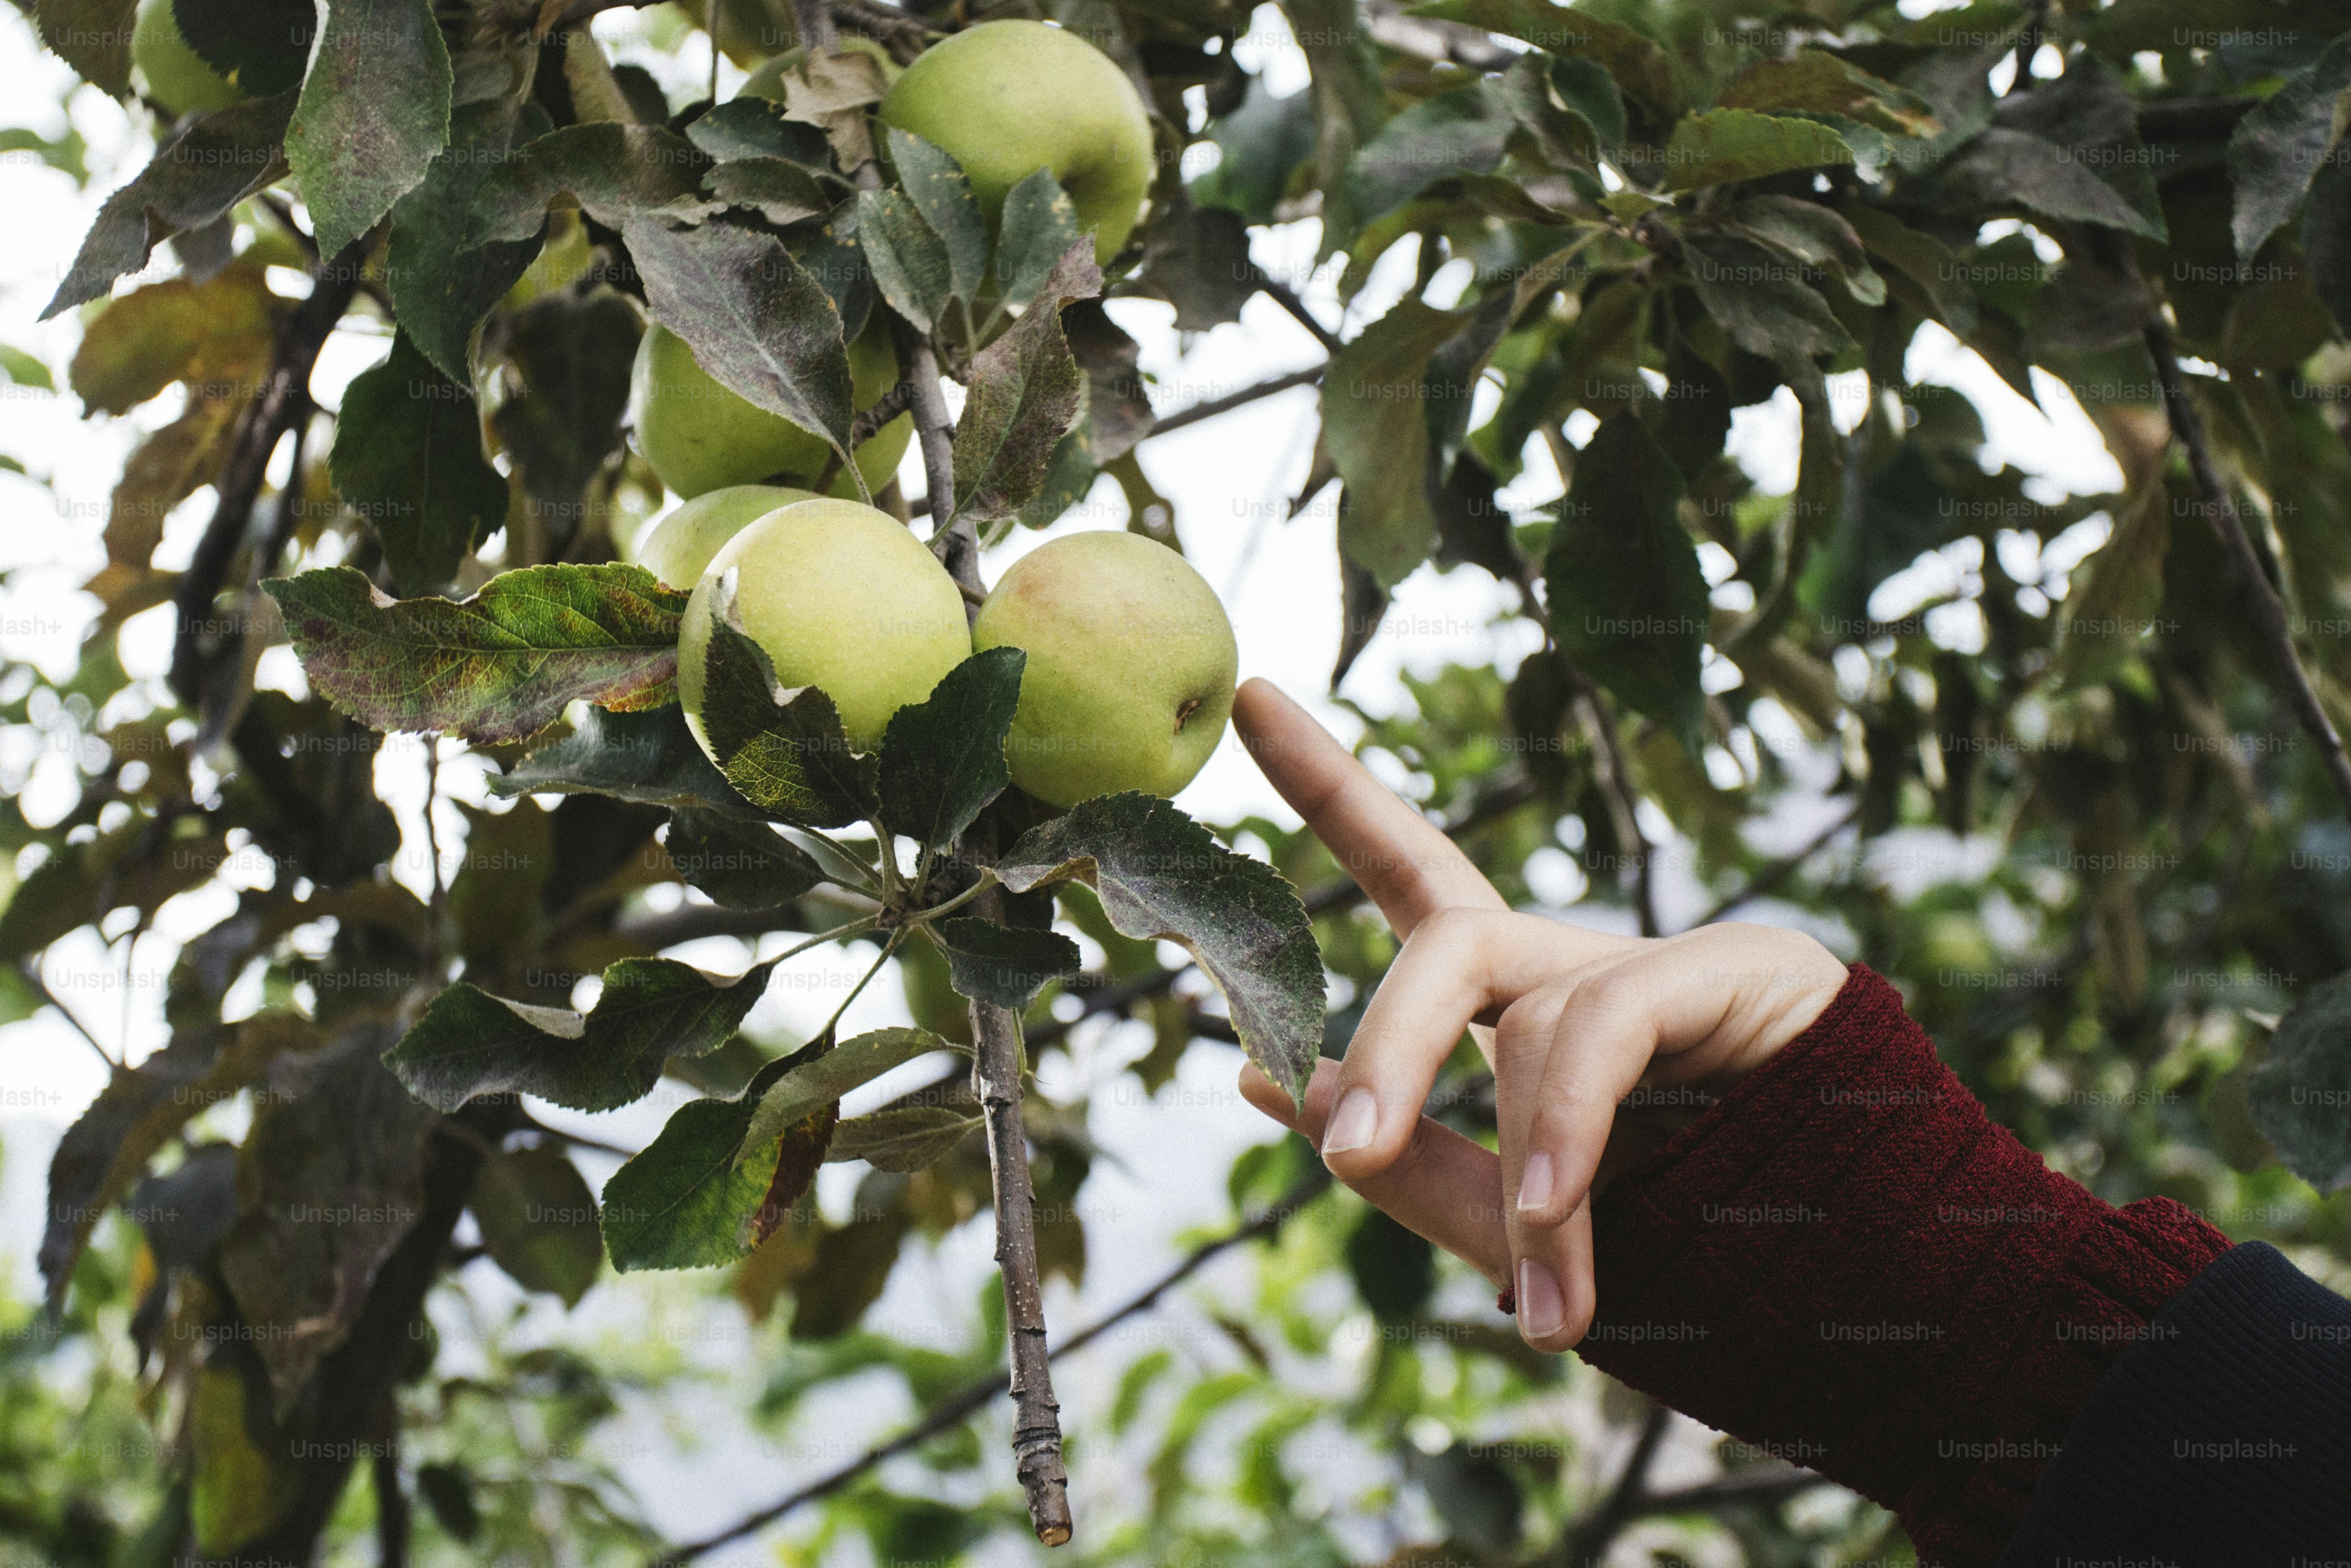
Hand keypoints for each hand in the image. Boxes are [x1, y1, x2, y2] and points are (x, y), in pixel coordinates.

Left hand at [1231, 679, 1847, 1349]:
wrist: (1881, 1319)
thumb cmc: (1698, 1277)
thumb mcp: (1514, 1229)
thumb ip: (1402, 1159)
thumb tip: (1258, 1074)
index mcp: (1525, 1011)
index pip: (1413, 878)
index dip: (1333, 788)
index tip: (1249, 695)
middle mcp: (1587, 966)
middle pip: (1447, 927)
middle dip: (1390, 1037)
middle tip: (1342, 1148)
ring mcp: (1671, 960)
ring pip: (1534, 1011)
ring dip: (1527, 1174)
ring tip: (1545, 1298)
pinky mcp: (1754, 967)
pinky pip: (1615, 1026)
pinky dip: (1574, 1129)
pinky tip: (1557, 1217)